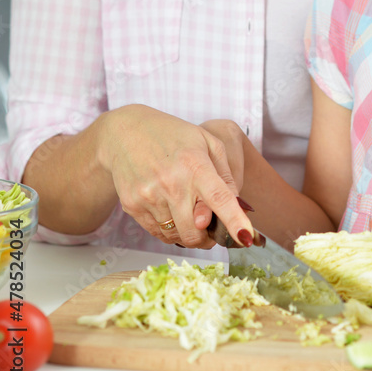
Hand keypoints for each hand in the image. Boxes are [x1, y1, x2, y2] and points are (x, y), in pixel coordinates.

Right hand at [99, 105, 252, 249]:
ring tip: (190, 217)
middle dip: (208, 238)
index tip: (245, 238)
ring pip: (176, 237)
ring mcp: (149, 196)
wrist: (126, 132)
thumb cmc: (173, 135)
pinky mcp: (132, 206)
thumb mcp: (207, 142)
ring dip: (188, 235)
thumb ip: (225, 174)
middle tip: (211, 230)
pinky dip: (170, 232)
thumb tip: (237, 205)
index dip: (234, 220)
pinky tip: (172, 214)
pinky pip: (157, 234)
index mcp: (195, 164)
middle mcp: (171, 183)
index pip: (219, 197)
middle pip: (195, 232)